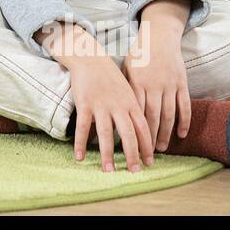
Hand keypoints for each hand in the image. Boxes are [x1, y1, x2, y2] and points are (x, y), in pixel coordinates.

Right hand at [66, 55, 154, 172]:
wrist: (90, 57)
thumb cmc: (110, 75)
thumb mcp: (127, 89)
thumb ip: (134, 108)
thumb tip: (140, 131)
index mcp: (131, 102)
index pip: (143, 128)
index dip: (147, 146)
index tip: (149, 162)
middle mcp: (118, 105)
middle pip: (128, 134)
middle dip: (132, 155)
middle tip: (134, 171)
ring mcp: (101, 105)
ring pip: (106, 133)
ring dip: (107, 154)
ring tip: (109, 170)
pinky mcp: (84, 104)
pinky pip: (82, 127)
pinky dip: (80, 143)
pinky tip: (80, 156)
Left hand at [122, 0, 191, 150]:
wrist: (159, 36)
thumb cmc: (138, 55)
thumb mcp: (125, 69)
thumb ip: (122, 89)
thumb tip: (110, 111)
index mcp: (136, 82)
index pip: (134, 112)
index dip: (133, 130)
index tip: (129, 146)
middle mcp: (153, 85)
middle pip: (151, 117)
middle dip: (148, 139)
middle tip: (145, 156)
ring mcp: (169, 84)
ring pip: (169, 114)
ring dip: (165, 134)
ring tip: (160, 149)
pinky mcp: (182, 83)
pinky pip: (184, 106)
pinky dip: (184, 121)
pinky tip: (180, 135)